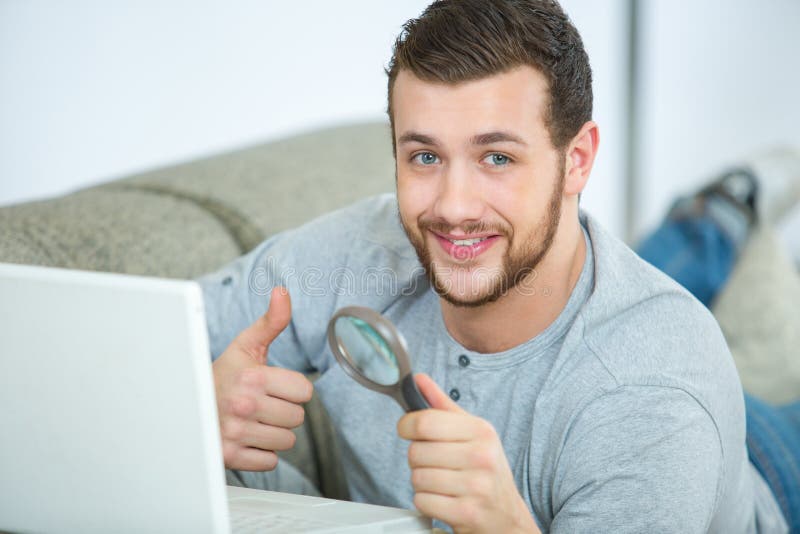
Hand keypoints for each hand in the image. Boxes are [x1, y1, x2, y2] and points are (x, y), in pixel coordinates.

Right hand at [212, 287, 312, 470]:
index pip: (305, 392)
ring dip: (273, 433)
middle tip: (261, 404)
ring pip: (286, 441)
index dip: (292, 389)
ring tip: (253, 420)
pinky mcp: (229, 457)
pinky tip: (246, 438)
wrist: (187, 405)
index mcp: (252, 376)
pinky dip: (261, 454)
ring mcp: (235, 433)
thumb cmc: (224, 375)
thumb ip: (271, 321)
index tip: (272, 386)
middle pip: (297, 418)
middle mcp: (243, 405)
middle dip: (283, 411)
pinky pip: (269, 461)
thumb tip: (282, 292)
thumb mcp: (246, 346)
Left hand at [397, 374, 539, 533]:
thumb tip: (419, 379)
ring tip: (442, 482)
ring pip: (417, 477)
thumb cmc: (485, 470)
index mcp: (481, 431)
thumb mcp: (471, 433)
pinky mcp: (467, 513)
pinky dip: (426, 502)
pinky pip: (422, 501)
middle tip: (434, 463)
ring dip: (422, 482)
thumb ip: (442, 406)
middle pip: (416, 451)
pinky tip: (443, 499)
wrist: (506, 515)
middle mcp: (482, 456)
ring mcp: (476, 486)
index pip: (425, 421)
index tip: (407, 430)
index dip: (406, 425)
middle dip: (418, 459)